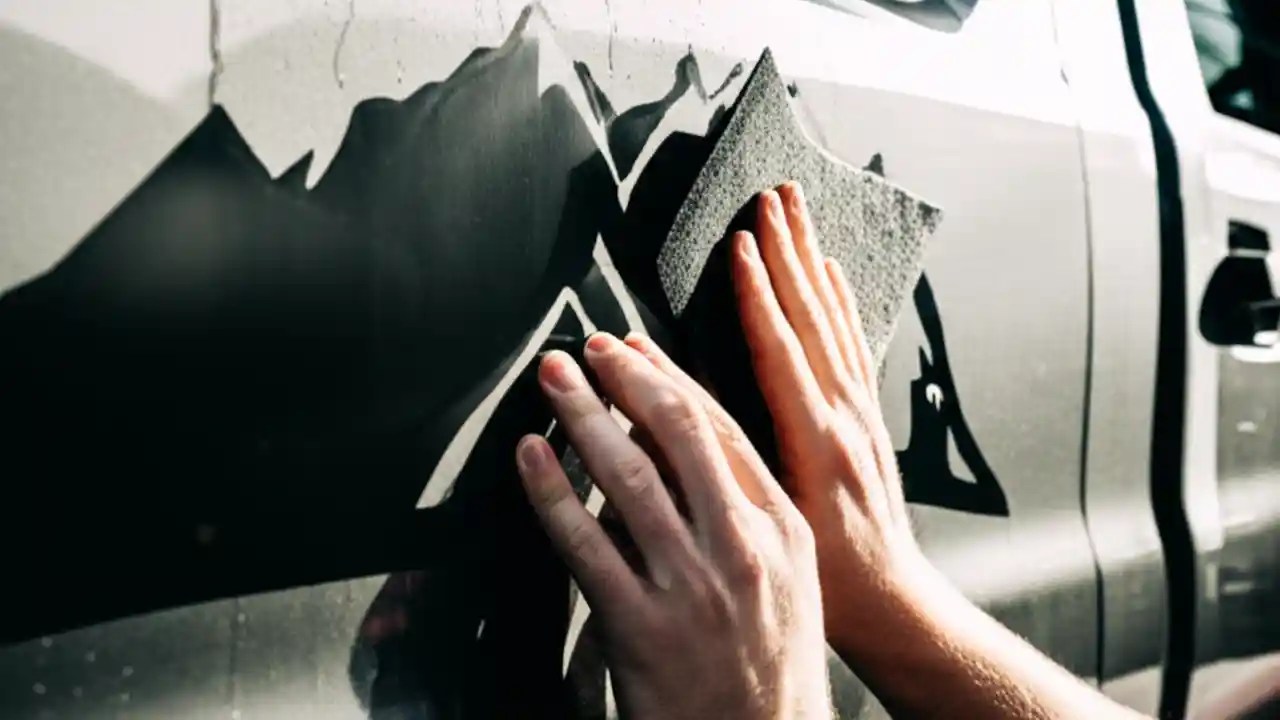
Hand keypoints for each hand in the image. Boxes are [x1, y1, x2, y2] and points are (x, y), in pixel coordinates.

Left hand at [515, 333, 830, 718]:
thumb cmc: (770, 664)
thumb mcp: (787, 579)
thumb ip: (742, 514)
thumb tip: (679, 455)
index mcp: (781, 528)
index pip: (721, 430)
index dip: (670, 378)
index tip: (635, 348)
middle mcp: (741, 547)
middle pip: (678, 436)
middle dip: (627, 377)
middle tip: (589, 345)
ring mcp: (692, 586)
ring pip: (628, 477)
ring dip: (583, 415)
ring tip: (555, 379)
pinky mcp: (641, 625)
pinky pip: (584, 543)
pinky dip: (551, 491)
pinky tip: (530, 456)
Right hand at [731, 183, 927, 654]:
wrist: (894, 605)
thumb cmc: (828, 585)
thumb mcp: (768, 536)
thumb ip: (725, 477)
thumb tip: (673, 426)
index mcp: (817, 442)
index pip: (780, 351)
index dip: (756, 295)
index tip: (740, 244)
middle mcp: (846, 416)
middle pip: (813, 318)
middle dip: (790, 253)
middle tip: (774, 197)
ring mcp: (862, 414)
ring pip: (836, 320)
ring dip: (813, 261)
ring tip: (800, 213)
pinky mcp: (867, 420)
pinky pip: (855, 344)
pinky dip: (842, 302)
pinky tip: (832, 275)